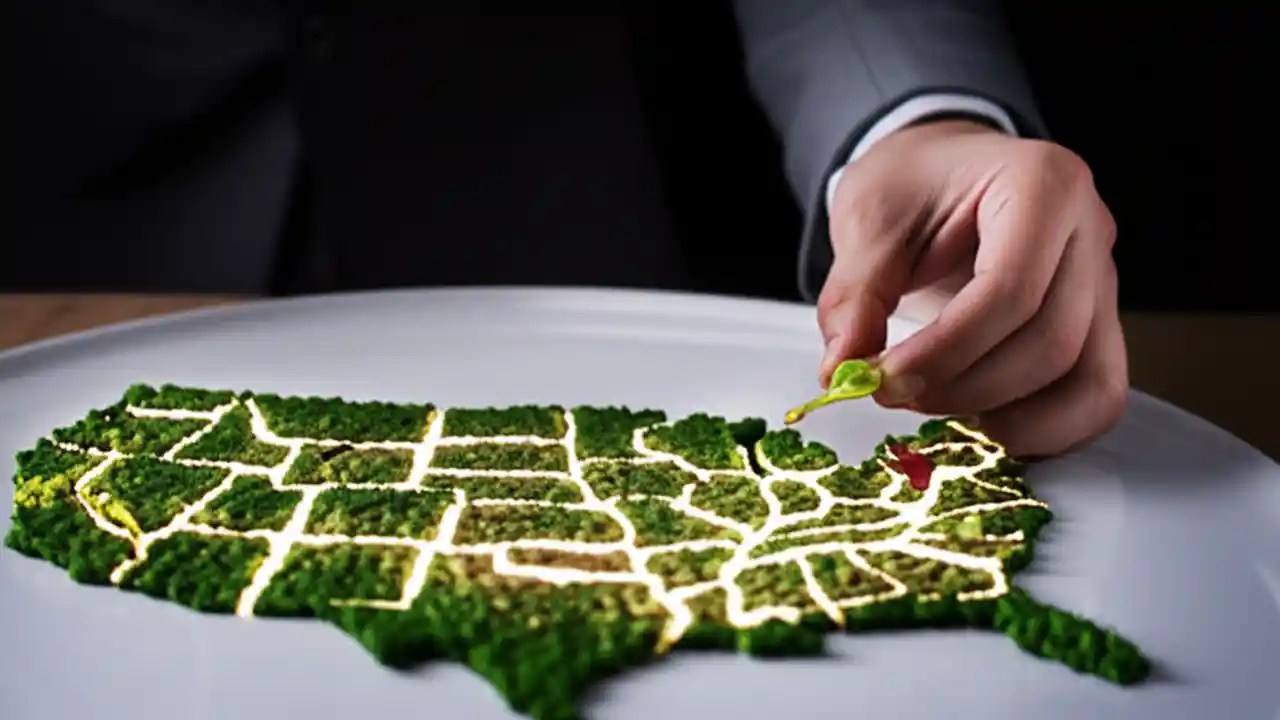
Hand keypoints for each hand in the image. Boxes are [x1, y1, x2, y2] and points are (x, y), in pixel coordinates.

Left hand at [817, 119, 1126, 457]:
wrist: (941, 172)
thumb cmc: (912, 184)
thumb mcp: (868, 221)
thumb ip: (855, 296)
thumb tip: (840, 373)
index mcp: (1042, 183)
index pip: (1010, 290)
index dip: (944, 352)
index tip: (882, 380)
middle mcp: (1090, 232)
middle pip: (1050, 342)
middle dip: (964, 387)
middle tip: (893, 394)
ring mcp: (1104, 284)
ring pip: (1087, 381)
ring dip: (1006, 419)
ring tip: (932, 405)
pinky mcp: (1099, 329)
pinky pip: (1095, 400)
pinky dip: (1041, 429)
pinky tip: (978, 421)